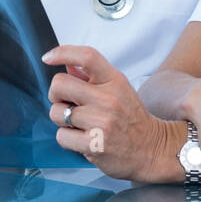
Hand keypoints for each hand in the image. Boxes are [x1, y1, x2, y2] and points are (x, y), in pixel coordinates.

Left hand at [43, 45, 179, 183]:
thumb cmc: (131, 118)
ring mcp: (101, 122)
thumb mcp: (118, 89)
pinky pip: (61, 136)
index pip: (87, 56)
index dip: (63, 52)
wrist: (152, 149)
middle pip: (60, 84)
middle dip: (56, 95)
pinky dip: (68, 139)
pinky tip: (83, 139)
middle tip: (67, 103)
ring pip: (56, 112)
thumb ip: (92, 77)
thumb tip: (66, 64)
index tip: (48, 58)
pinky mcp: (95, 144)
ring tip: (80, 124)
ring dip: (62, 120)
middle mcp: (108, 99)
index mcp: (114, 80)